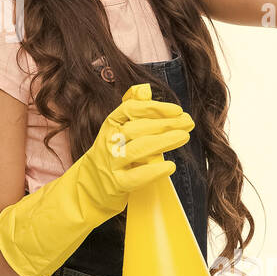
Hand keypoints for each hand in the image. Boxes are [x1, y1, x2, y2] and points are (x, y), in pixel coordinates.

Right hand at [80, 84, 194, 206]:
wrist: (88, 186)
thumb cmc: (111, 155)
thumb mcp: (116, 130)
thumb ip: (132, 111)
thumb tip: (145, 89)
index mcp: (110, 125)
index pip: (130, 109)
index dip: (154, 107)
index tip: (177, 110)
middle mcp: (108, 142)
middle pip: (136, 128)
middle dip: (165, 124)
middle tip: (188, 123)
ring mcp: (111, 163)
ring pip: (137, 149)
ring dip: (163, 142)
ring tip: (183, 137)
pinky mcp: (116, 184)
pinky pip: (136, 177)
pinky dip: (154, 171)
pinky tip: (170, 167)